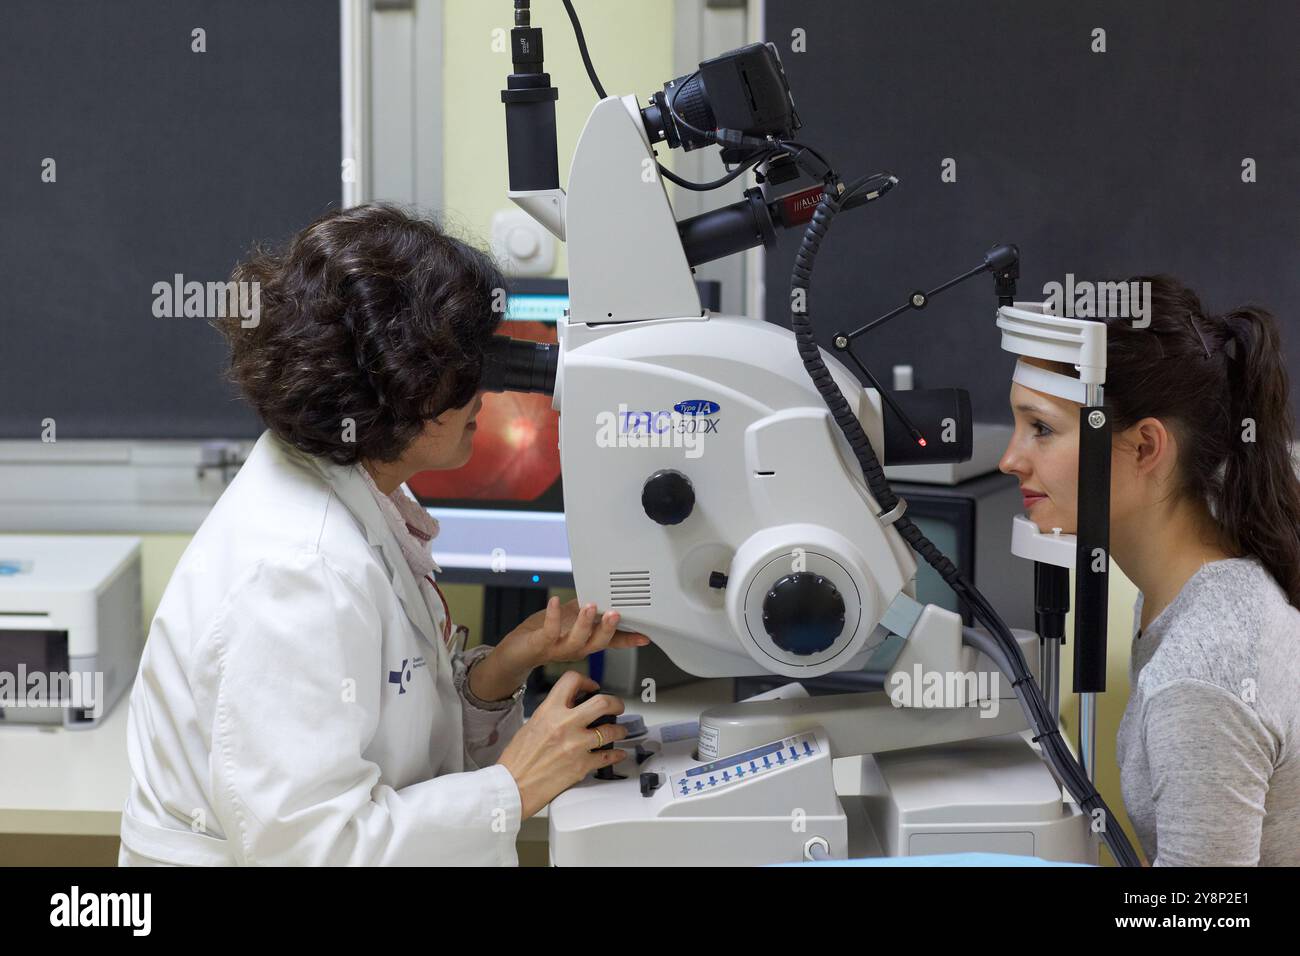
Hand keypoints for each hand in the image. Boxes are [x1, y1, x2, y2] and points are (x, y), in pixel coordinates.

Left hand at [487, 597, 650, 690]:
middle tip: (616, 614)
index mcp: (585, 643)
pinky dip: (553, 616)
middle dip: (608, 629)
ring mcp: (559, 648)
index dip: (628, 639)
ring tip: (590, 606)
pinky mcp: (542, 643)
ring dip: (584, 623)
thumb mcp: (569, 619)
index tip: (645, 635)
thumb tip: (601, 593)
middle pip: (598, 643)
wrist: (515, 652)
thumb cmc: (542, 636)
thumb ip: (584, 610)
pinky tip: (555, 601)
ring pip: (577, 640)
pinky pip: (550, 630)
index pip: (611, 641)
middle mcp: (576, 649)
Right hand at [497, 671, 627, 817]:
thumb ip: (552, 714)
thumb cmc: (516, 761)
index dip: (587, 681)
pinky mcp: (581, 766)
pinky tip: (617, 753)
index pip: (572, 681)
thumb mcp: (531, 725)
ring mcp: (576, 745)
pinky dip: (615, 755)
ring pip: (610, 730)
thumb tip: (568, 709)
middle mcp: (564, 724)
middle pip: (602, 703)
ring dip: (619, 730)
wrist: (512, 787)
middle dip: (615, 703)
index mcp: (549, 711)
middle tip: (617, 706)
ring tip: (619, 731)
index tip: (593, 687)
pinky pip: (607, 757)